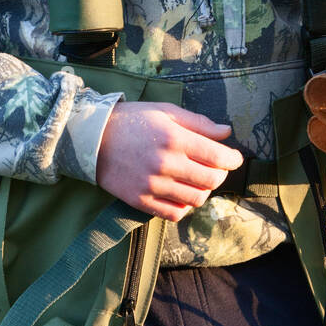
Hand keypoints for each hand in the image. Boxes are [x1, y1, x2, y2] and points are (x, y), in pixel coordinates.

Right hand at [95, 101, 243, 221]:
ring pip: (196, 199)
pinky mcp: (141, 200)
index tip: (233, 158)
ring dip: (203, 190)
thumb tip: (226, 132)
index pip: (218, 157)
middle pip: (211, 180)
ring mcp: (153, 185)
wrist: (92, 139)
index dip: (232, 159)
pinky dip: (184, 206)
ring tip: (197, 180)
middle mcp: (165, 164)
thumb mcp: (166, 112)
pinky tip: (181, 194)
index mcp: (174, 138)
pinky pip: (174, 213)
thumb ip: (198, 122)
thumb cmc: (132, 121)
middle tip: (215, 168)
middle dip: (220, 174)